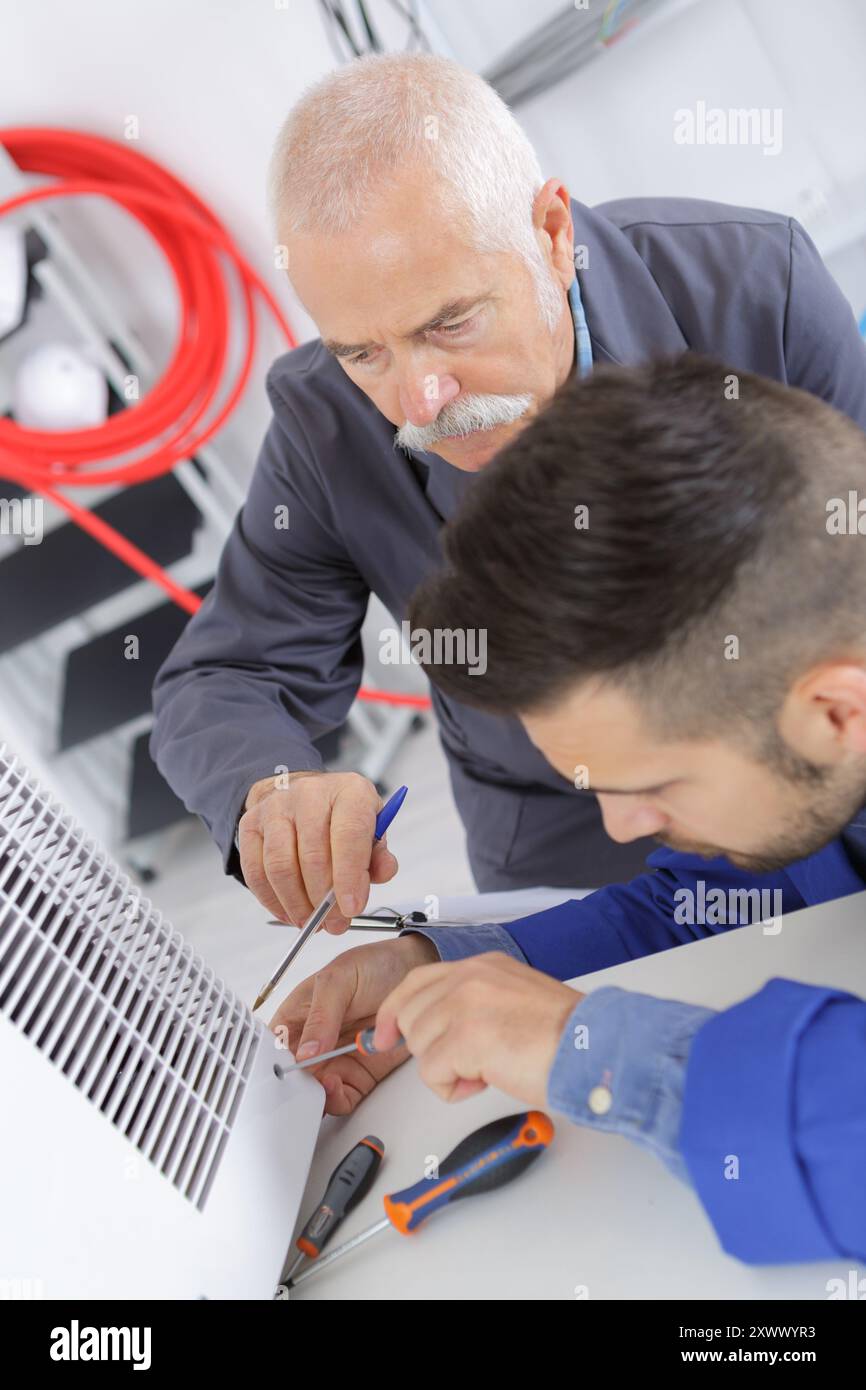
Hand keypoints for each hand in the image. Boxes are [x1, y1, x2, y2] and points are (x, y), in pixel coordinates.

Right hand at [238, 770, 396, 928]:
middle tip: (335, 924)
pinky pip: (256, 873)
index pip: (349, 834)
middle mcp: (310, 794)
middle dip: (324, 901)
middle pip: (312, 856)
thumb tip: (383, 873)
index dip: (350, 876)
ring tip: (312, 921)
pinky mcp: (250, 825)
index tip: (352, 907)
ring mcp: (276, 808)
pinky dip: (273, 901)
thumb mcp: (372, 829)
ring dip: (297, 904)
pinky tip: (290, 912)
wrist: (303, 795)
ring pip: (280, 867)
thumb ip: (379, 856)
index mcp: (349, 791)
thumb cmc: (342, 817)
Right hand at [268, 933, 438, 1114]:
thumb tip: (305, 1051)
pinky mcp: (358, 1075)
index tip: (280, 1071)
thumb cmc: (373, 966)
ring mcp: (334, 1061)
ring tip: (324, 1083)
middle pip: (291, 1077)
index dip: (271, 1062)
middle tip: (302, 1085)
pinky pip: (341, 1098)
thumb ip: (321, 1015)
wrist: (413, 972)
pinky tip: (338, 1087)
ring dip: (314, 1096)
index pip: (273, 1047)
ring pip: (314, 1092)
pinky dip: (336, 1100)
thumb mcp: (339, 980)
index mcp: (296, 1017)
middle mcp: (312, 1043)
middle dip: (293, 1087)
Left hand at [374, 952, 582, 1107]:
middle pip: (409, 1015)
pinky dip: (454, 1089)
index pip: (417, 981)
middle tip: (467, 1063)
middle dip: (429, 1048)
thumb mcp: (516, 1000)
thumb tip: (447, 1030)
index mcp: (483, 966)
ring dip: (447, 1069)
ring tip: (487, 1069)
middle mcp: (471, 977)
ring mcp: (466, 1003)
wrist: (594, 1049)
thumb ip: (477, 1004)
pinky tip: (486, 1080)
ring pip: (419, 1045)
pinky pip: (432, 1073)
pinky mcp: (466, 1036)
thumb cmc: (567, 1037)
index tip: (383, 1036)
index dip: (394, 1012)